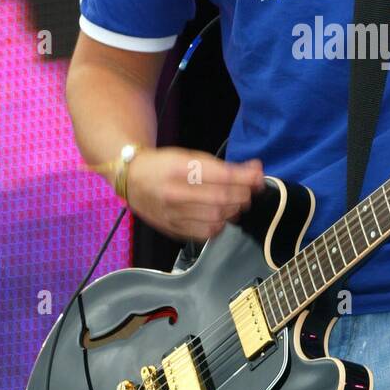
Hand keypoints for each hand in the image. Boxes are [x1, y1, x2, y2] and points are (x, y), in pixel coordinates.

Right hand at [124, 147, 265, 240]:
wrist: (132, 180)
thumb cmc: (164, 165)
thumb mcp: (191, 156)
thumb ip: (222, 166)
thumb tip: (255, 170)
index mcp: (179, 169)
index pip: (222, 176)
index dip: (246, 178)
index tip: (258, 176)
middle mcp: (174, 193)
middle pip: (222, 199)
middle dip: (243, 195)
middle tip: (248, 190)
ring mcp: (172, 214)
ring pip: (216, 218)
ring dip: (233, 210)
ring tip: (235, 202)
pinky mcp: (173, 229)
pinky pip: (205, 233)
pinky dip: (220, 225)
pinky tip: (220, 216)